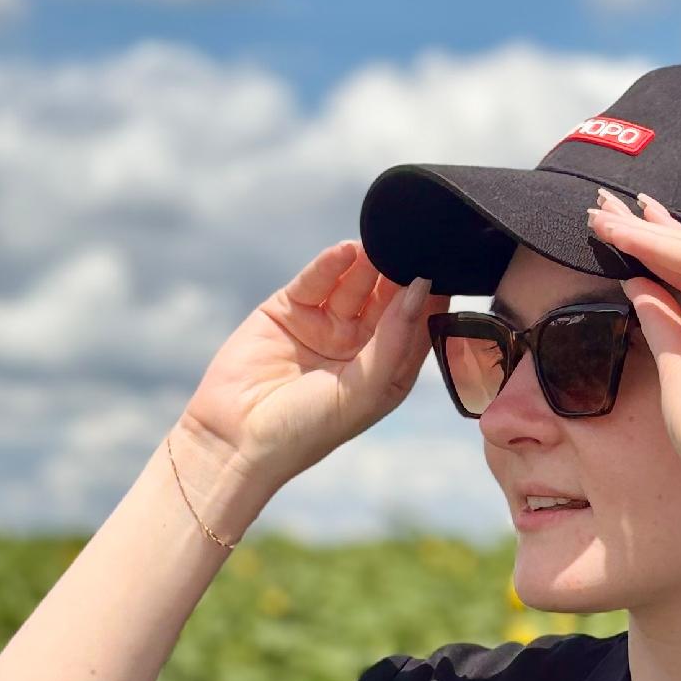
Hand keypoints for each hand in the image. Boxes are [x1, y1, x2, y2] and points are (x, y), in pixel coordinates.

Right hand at [179, 242, 448, 489]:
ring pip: (355, 283)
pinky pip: (317, 280)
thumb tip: (422, 289)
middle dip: (400, 274)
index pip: (417, 325)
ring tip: (382, 242)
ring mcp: (325, 324)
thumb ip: (395, 339)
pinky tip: (347, 251)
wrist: (237, 439)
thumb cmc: (307, 430)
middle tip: (414, 245)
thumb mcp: (364, 389)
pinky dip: (331, 264)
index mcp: (387, 370)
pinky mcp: (290, 309)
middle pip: (389, 298)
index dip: (430, 299)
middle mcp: (359, 345)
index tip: (443, 270)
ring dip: (370, 262)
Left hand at [588, 187, 680, 492]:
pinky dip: (658, 246)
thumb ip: (666, 326)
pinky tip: (622, 235)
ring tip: (601, 216)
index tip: (632, 234)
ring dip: (647, 234)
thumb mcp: (680, 371)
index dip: (667, 257)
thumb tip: (637, 286)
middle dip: (653, 233)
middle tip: (609, 208)